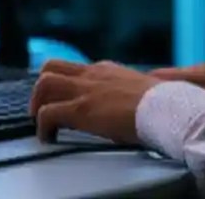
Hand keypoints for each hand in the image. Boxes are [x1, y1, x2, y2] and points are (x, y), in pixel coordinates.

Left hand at [28, 59, 160, 143]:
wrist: (166, 109)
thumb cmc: (162, 103)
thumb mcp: (141, 90)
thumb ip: (127, 92)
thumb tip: (130, 103)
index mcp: (107, 70)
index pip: (77, 69)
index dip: (65, 84)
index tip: (64, 98)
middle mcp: (93, 74)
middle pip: (52, 66)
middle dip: (42, 87)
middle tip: (42, 107)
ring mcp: (85, 90)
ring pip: (44, 83)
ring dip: (37, 103)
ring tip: (41, 122)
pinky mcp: (81, 109)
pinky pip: (48, 113)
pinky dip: (42, 126)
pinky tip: (48, 137)